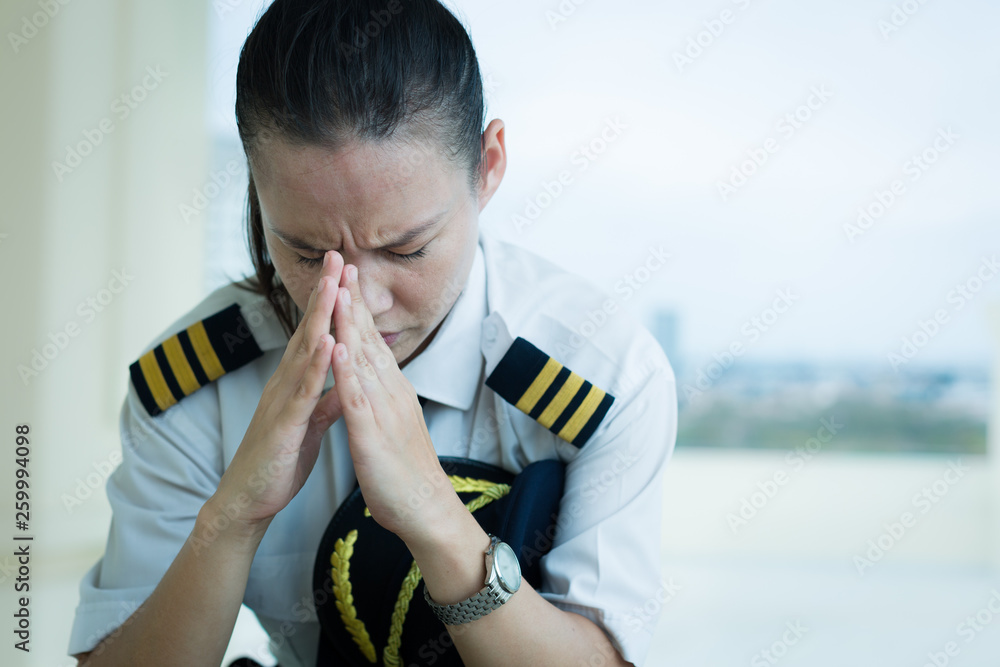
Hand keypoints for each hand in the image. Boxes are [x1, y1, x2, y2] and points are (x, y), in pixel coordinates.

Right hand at [208, 251, 344, 531]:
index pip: (315, 333)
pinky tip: (329, 343)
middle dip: (323, 292)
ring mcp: (282, 400)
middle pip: (308, 329)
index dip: (329, 302)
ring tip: (333, 284)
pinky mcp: (284, 423)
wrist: (249, 499)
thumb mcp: (310, 424)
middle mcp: (285, 383)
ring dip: (319, 316)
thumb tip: (343, 379)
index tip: (343, 269)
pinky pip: (303, 390)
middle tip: (336, 255)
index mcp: (294, 382)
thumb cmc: (280, 459)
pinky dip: (317, 365)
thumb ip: (325, 399)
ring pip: (304, 351)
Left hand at [329, 264, 461, 540]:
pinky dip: (346, 371)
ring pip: (364, 360)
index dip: (359, 309)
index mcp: (392, 390)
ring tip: (339, 292)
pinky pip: (357, 398)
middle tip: (344, 265)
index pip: (373, 341)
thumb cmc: (405, 471)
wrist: (425, 508)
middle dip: (355, 302)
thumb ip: (381, 397)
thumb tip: (372, 376)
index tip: (348, 278)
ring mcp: (383, 410)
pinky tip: (337, 349)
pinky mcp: (373, 434)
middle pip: (370, 339)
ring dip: (350, 325)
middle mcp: (391, 392)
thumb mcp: (391, 423)